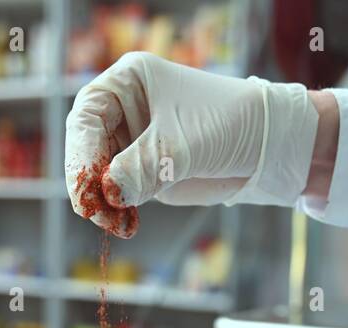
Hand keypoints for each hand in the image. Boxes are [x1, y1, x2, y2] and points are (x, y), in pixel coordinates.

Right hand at [64, 52, 320, 234]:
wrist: (266, 147)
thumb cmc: (230, 123)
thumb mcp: (183, 143)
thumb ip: (144, 166)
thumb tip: (110, 192)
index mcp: (128, 83)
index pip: (88, 115)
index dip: (81, 150)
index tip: (87, 183)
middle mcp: (124, 110)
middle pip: (86, 147)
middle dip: (88, 180)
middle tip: (93, 210)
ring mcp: (132, 143)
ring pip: (99, 176)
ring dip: (102, 202)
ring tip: (113, 223)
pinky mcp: (144, 172)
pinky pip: (119, 194)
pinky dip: (117, 212)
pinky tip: (124, 226)